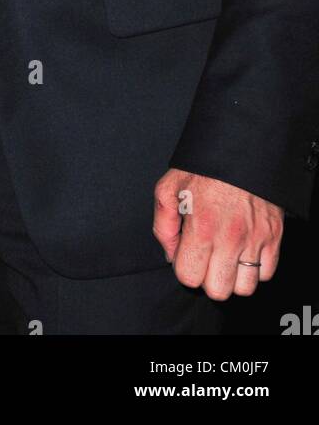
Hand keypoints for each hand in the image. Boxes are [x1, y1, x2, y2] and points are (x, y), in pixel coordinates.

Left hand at [154, 168, 283, 298]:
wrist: (241, 148)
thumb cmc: (203, 168)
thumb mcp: (169, 188)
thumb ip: (163, 225)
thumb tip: (170, 254)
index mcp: (201, 227)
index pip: (189, 277)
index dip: (184, 267)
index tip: (187, 253)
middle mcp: (230, 238)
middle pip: (218, 291)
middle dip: (208, 277)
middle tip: (206, 256)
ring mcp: (255, 239)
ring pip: (244, 288)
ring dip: (233, 276)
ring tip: (226, 255)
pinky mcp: (274, 236)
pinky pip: (266, 274)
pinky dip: (255, 268)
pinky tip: (243, 249)